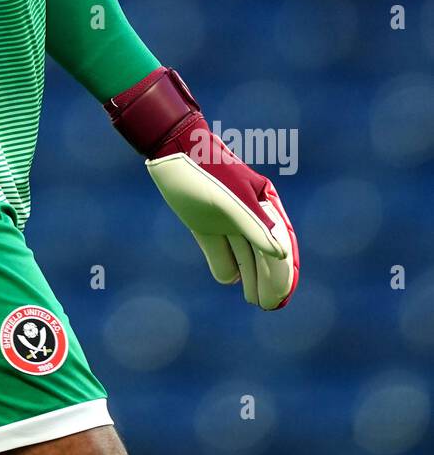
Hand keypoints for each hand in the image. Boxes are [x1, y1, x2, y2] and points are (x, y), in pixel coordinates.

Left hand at [107, 68, 298, 309]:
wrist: (171, 148)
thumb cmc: (205, 169)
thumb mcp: (230, 198)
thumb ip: (254, 226)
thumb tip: (281, 254)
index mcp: (263, 205)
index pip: (279, 246)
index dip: (283, 275)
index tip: (281, 299)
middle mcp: (248, 214)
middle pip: (263, 254)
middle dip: (269, 281)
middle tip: (267, 306)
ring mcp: (226, 219)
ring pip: (244, 255)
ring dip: (251, 277)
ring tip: (256, 300)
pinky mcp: (205, 223)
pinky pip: (220, 250)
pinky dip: (225, 264)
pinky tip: (230, 278)